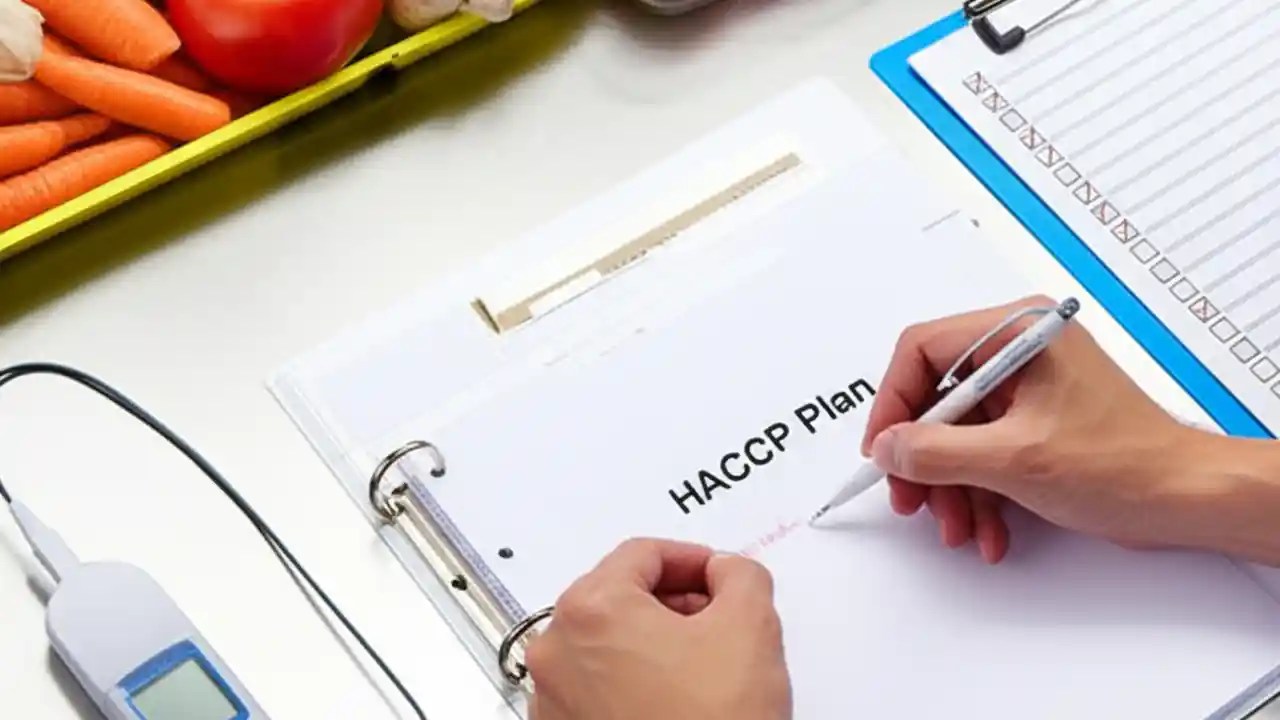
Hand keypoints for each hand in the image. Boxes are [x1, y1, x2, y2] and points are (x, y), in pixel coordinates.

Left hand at [525, 539, 791, 719]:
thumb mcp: (751, 628)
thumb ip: (741, 575)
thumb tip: (727, 572)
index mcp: (591, 609)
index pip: (642, 554)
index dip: (692, 559)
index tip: (717, 575)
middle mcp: (557, 651)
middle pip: (618, 596)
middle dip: (673, 602)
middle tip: (717, 618)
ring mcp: (553, 700)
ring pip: (606, 644)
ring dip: (654, 643)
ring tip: (702, 667)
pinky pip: (597, 688)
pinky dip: (634, 682)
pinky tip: (677, 701)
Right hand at [861, 295, 1209, 562]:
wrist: (1184, 498)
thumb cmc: (1125, 462)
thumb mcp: (1013, 460)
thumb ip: (936, 452)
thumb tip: (888, 448)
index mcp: (1018, 333)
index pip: (923, 350)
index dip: (893, 402)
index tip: (882, 447)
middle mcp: (1020, 351)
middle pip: (936, 398)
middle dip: (923, 458)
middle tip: (911, 497)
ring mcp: (1028, 387)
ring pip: (957, 433)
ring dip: (951, 486)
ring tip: (958, 525)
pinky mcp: (1034, 422)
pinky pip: (983, 451)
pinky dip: (979, 491)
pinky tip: (988, 529)